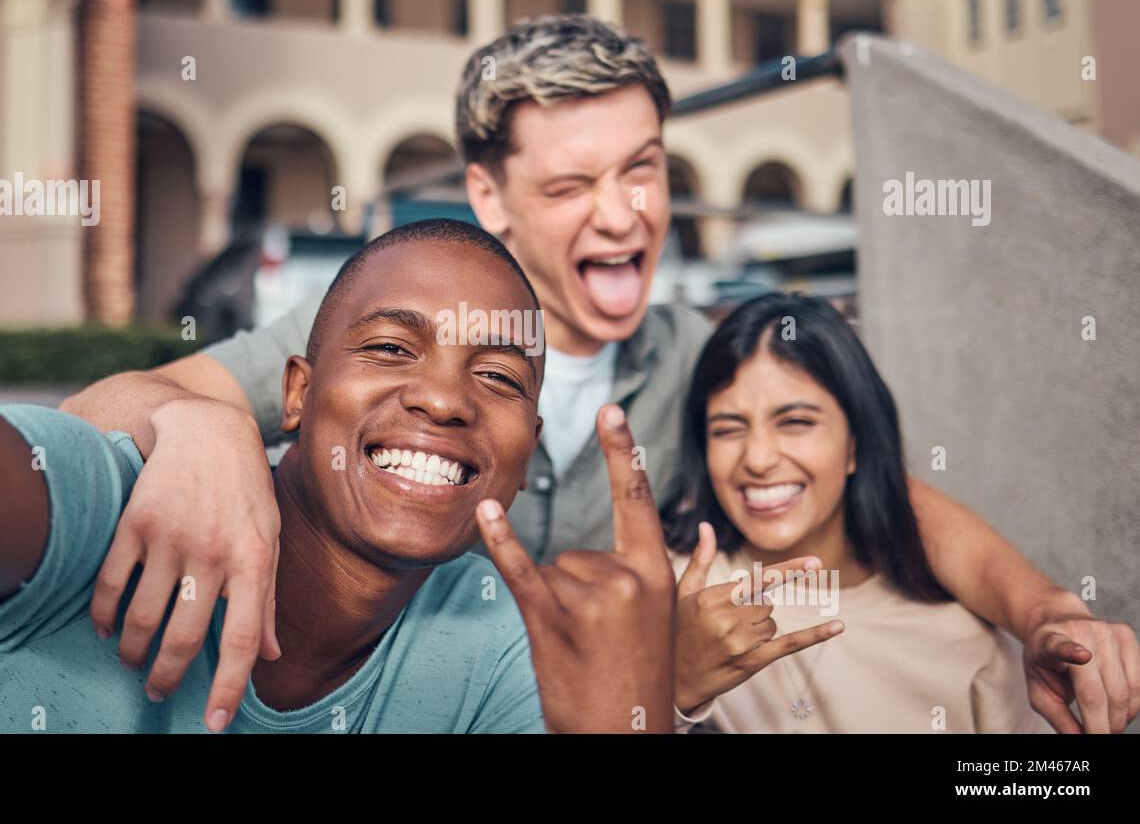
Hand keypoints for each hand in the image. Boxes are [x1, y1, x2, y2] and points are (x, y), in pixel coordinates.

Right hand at [89, 397, 280, 732]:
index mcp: (255, 561)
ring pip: (142, 619)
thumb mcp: (271, 539)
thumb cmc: (246, 491)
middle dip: (167, 677)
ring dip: (133, 652)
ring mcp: (170, 538)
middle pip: (183, 638)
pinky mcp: (134, 524)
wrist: (207, 428)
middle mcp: (212, 553)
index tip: (214, 723)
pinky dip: (103, 616)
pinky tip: (106, 627)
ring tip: (134, 661)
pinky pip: (111, 585)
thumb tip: (271, 656)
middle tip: (159, 691)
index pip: (242, 640)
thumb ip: (268, 599)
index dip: (228, 688)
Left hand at [476, 404, 675, 733]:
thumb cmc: (635, 677)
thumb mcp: (654, 618)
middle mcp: (626, 576)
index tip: (609, 409)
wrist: (625, 732)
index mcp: (656, 572)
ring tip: (580, 649)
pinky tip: (485, 513)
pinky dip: (500, 542)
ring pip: (549, 571)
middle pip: (575, 553)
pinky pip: (520, 570)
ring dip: (553, 607)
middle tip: (595, 641)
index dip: (622, 451)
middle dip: (572, 593)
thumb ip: (628, 576)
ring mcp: (590, 597)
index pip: (636, 499)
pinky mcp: (552, 618)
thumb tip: (582, 551)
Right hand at [674, 522, 843, 712]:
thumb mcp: (683, 593)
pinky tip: (837, 626)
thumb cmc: (678, 630)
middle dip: (754, 609)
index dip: (787, 571)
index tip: (814, 563)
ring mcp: (740, 643)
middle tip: (729, 623)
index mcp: (711, 599)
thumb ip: (700, 559)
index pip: (758, 581)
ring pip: (772, 623)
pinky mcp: (752, 662)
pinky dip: (815, 635)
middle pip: (766, 603)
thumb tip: (705, 526)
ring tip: (731, 640)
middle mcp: (726, 620)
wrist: (675, 680)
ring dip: (759, 628)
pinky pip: (790, 644)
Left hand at [1022, 596, 1139, 732]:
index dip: (1071, 652)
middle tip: (1097, 737)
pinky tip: (1118, 712)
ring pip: (1125, 690)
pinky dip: (1131, 706)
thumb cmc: (1047, 662)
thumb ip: (1057, 716)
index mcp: (1049, 641)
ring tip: (1106, 727)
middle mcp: (1080, 631)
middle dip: (1102, 725)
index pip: (1059, 646)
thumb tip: (1079, 740)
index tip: (1082, 656)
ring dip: (1119, 718)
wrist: (1058, 625)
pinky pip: (1138, 683)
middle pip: (1100, 691)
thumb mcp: (1039, 688)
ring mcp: (1107, 631)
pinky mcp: (1127, 636)